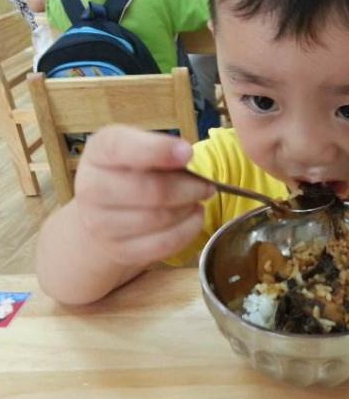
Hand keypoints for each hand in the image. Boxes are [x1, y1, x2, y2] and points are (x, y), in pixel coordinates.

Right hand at [73, 126, 213, 266]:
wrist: (104, 211)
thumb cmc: (131, 171)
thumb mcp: (140, 148)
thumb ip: (160, 148)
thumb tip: (185, 155)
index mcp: (99, 151)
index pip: (123, 147)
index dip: (159, 150)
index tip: (188, 152)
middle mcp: (91, 188)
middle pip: (151, 189)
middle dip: (189, 187)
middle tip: (207, 185)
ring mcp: (101, 224)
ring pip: (160, 218)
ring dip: (190, 208)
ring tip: (198, 200)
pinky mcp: (119, 250)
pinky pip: (164, 243)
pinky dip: (188, 230)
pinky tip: (194, 217)